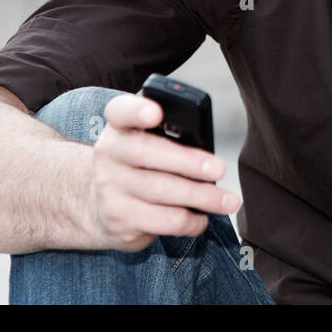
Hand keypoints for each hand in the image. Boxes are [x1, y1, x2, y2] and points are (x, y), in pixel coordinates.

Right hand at [86, 92, 240, 252]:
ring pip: (161, 191)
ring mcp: (110, 189)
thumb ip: (171, 134)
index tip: (156, 112)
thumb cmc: (142, 164)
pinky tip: (203, 219)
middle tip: (219, 169)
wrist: (103, 204)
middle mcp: (109, 155)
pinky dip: (190, 221)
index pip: (121, 111)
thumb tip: (209, 149)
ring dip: (202, 197)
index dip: (137, 110)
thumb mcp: (148, 141)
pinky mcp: (120, 220)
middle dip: (189, 162)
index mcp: (120, 127)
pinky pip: (163, 221)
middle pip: (146, 152)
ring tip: (228, 200)